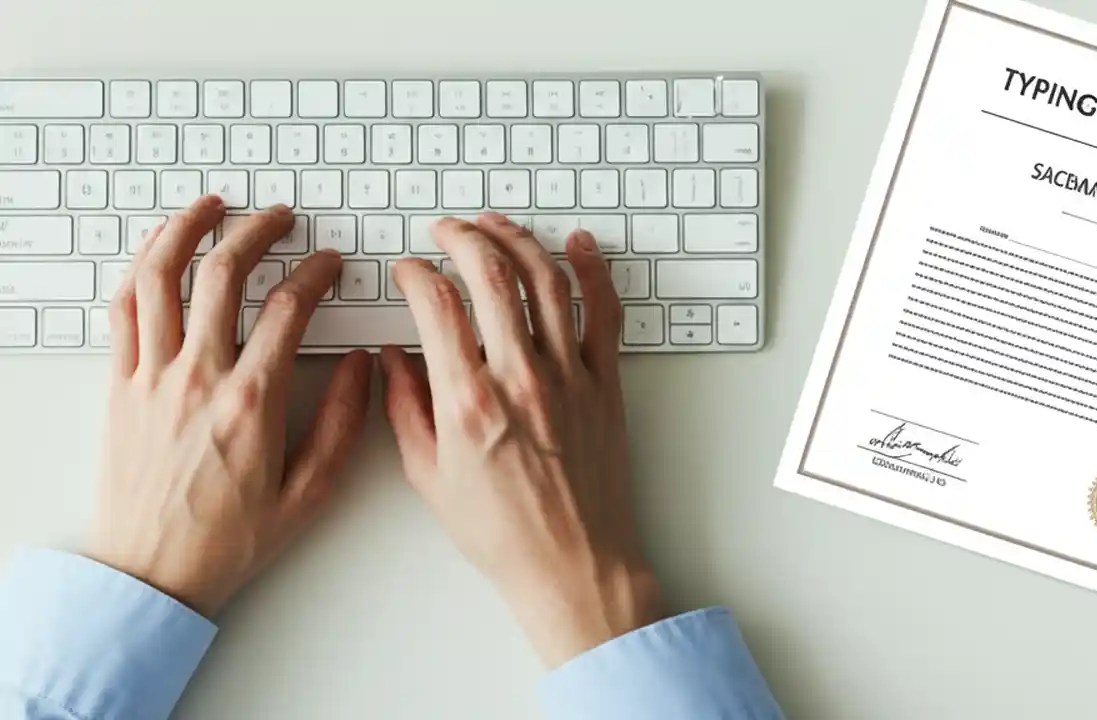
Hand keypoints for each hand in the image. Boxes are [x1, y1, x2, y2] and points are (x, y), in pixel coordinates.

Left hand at [88, 195, 372, 616]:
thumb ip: (342, 422)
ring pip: (162, 277)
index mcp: (251, 402)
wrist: (151, 573)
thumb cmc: (229, 540)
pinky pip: (124, 309)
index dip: (316, 273)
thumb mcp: (310, 492)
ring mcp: (151, 378)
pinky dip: (141, 268)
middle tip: (278, 217)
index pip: (289, 309)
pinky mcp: (119, 387)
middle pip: (225, 276)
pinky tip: (157, 251)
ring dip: (187, 231)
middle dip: (258, 232)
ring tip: (210, 207)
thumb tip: (362, 366)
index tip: (328, 263)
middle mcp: (198, 379)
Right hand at [382, 213, 661, 666]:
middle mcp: (520, 379)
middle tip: (448, 230)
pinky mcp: (604, 383)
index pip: (436, 306)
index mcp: (468, 403)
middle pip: (491, 276)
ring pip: (546, 281)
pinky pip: (602, 312)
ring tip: (495, 225)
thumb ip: (405, 409)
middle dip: (463, 238)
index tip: (409, 270)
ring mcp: (568, 377)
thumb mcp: (429, 476)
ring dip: (517, 240)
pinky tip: (577, 245)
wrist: (573, 564)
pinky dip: (592, 270)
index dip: (418, 274)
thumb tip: (393, 359)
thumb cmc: (503, 533)